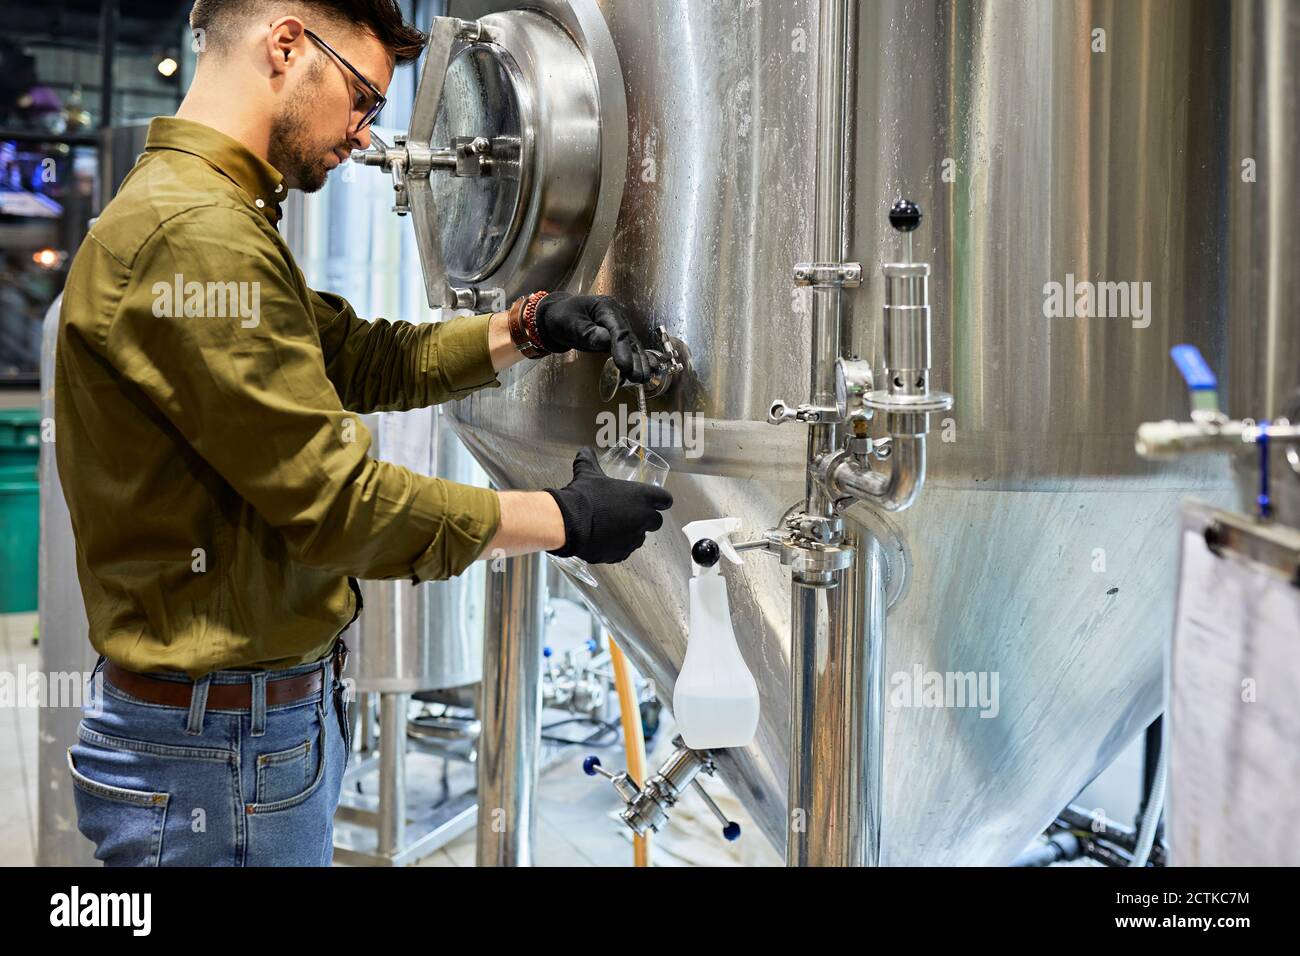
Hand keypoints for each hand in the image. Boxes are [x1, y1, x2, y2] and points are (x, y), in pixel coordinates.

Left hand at [533, 293, 652, 383]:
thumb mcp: (571, 324)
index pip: (619, 330)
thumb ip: (589, 333)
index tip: (625, 366)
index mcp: (606, 307)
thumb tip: (606, 341)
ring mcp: (620, 326)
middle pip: (629, 339)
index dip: (623, 349)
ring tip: (642, 378)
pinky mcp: (618, 338)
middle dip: (635, 359)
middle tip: (637, 377)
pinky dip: (637, 360)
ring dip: (639, 362)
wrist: (559, 316)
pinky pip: (629, 349)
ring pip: (632, 345)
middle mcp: (618, 316)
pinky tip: (647, 370)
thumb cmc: (563, 317)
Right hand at [545, 447, 672, 563]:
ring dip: (632, 533)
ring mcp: (633, 539)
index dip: (661, 500)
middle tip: (631, 514)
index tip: (657, 501)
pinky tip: (604, 540)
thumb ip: (590, 460)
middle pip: (656, 522)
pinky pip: (624, 551)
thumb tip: (585, 450)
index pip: (665, 499)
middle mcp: (643, 519)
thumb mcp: (588, 472)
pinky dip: (618, 547)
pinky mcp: (621, 554)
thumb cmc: (584, 495)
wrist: (569, 523)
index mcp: (641, 496)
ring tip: (614, 528)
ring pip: (640, 538)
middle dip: (647, 519)